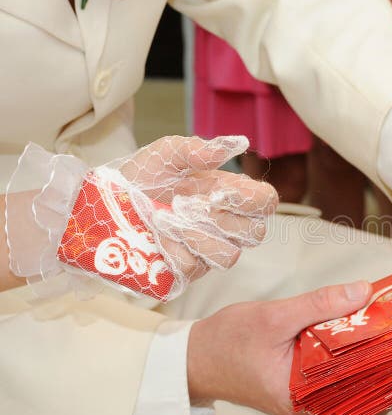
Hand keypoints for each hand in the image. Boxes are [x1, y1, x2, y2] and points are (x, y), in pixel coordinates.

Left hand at [114, 135, 277, 285]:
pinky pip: (193, 267)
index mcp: (229, 196)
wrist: (101, 205)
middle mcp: (225, 226)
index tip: (220, 193)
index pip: (267, 203)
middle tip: (189, 204)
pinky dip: (173, 249)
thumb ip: (198, 149)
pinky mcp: (185, 272)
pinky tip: (156, 236)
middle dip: (222, 219)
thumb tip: (238, 143)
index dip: (254, 201)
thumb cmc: (140, 177)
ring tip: (166, 219)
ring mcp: (207, 252)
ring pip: (229, 256)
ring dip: (196, 235)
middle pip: (255, 234)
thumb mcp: (166, 154)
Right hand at [187, 280, 388, 414]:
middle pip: (365, 398)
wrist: (195, 358)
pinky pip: (338, 385)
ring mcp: (308, 406)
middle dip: (388, 368)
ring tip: (386, 333)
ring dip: (372, 365)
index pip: (363, 399)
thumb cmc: (227, 343)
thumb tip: (363, 291)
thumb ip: (320, 304)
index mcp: (303, 403)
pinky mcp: (304, 394)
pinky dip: (353, 365)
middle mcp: (309, 413)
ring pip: (354, 393)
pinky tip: (361, 338)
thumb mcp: (275, 317)